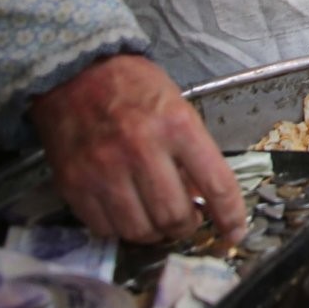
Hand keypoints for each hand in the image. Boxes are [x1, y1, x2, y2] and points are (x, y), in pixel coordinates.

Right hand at [29, 54, 247, 245]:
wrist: (76, 73)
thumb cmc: (135, 88)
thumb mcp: (178, 106)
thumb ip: (192, 151)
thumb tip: (202, 197)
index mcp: (177, 126)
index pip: (216, 184)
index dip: (231, 217)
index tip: (235, 233)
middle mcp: (141, 150)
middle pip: (175, 216)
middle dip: (188, 227)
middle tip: (189, 221)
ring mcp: (104, 170)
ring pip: (140, 230)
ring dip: (156, 234)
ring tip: (159, 221)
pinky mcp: (74, 184)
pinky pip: (104, 228)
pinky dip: (121, 230)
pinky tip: (128, 214)